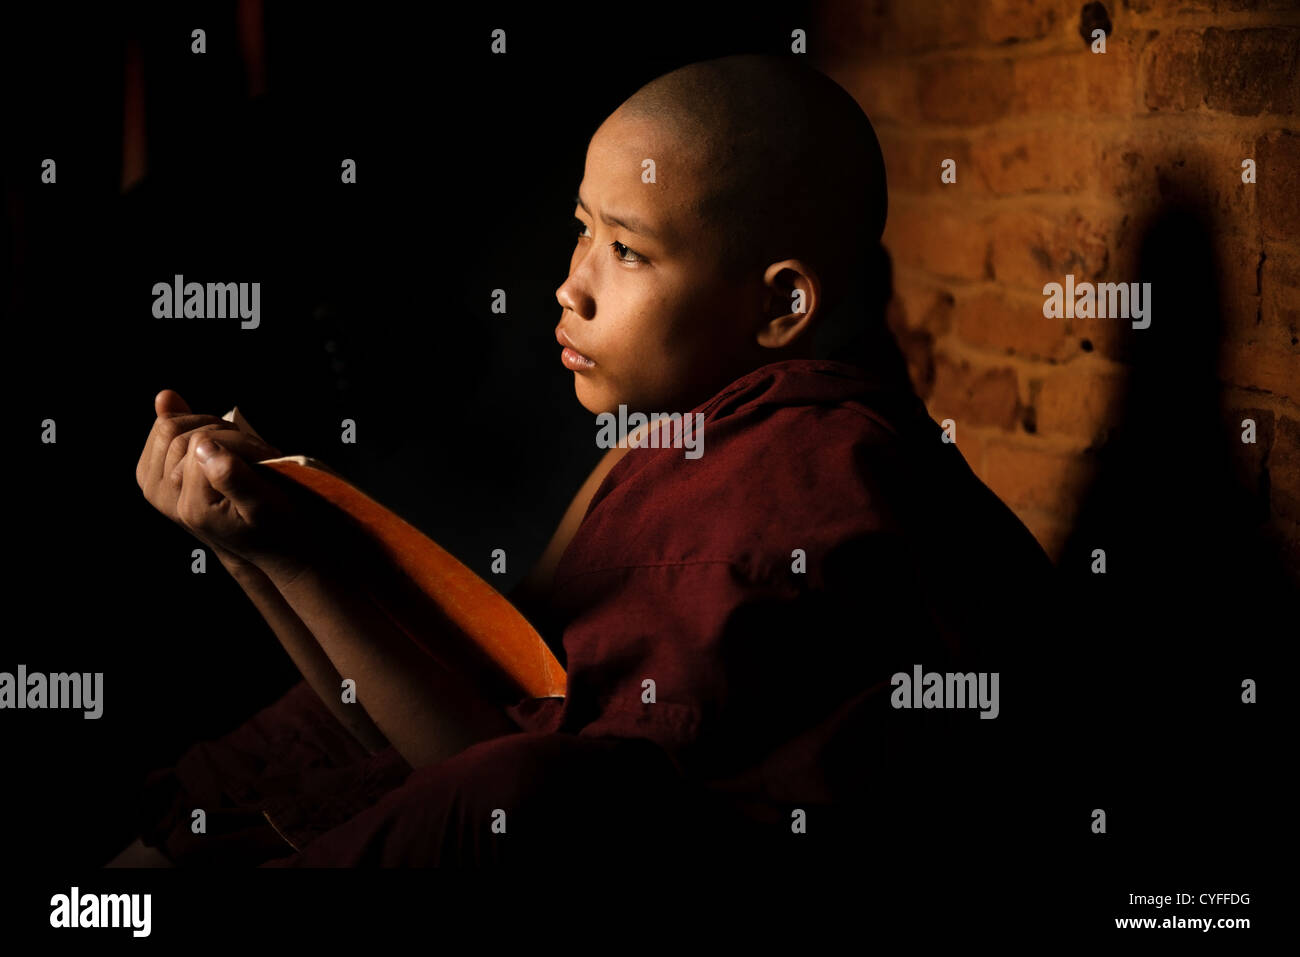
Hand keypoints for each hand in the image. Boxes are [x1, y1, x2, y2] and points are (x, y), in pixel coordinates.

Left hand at [137, 389, 310, 578]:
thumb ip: (232, 475)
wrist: (260, 545)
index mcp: (191, 505)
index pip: (201, 442)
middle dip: (218, 429)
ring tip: (234, 445)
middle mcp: (163, 497)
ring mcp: (153, 488)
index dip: (236, 438)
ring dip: (204, 425)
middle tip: (249, 446)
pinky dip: (183, 423)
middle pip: (177, 432)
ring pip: (167, 428)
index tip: (264, 452)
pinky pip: (160, 435)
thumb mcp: (265, 504)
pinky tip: (204, 430)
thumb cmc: (273, 525)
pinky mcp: (153, 479)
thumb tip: (203, 444)